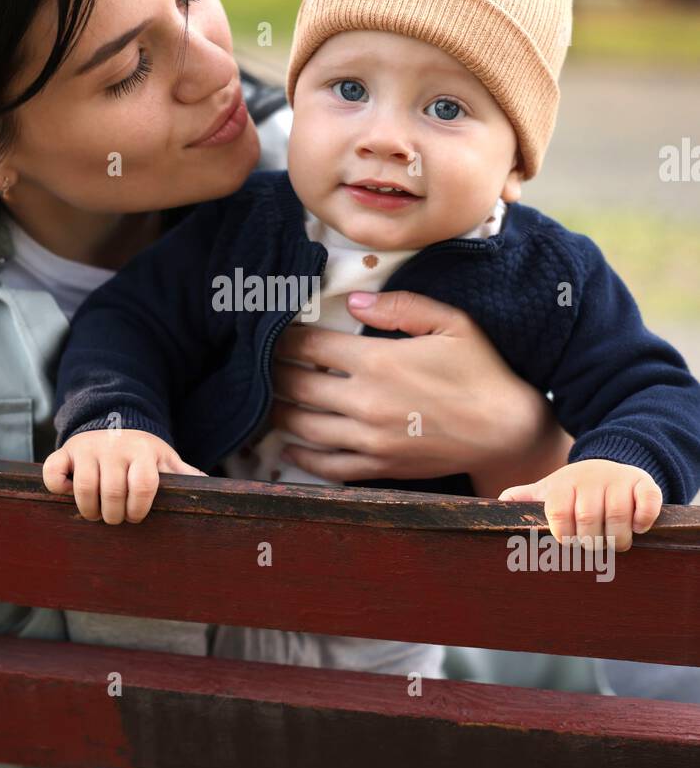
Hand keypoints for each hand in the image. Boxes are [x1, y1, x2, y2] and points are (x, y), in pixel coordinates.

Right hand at [42, 429, 203, 524]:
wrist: (113, 421)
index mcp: (142, 452)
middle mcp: (114, 448)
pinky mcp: (65, 452)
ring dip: (89, 509)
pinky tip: (68, 493)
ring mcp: (87, 449)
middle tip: (115, 518)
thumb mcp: (164, 458)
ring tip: (96, 513)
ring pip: (84, 487)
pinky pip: (54, 473)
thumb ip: (183, 473)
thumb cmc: (141, 450)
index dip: (139, 508)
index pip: (143, 485)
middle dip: (114, 515)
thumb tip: (209, 487)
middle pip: (112, 492)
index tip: (135, 516)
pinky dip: (58, 488)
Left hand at [268, 290, 569, 484]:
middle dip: (274, 373)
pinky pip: (326, 465)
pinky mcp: (378, 467)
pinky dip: (301, 457)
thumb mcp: (450, 323)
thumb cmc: (481, 371)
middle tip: (261, 365)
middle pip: (297, 386)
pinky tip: (289, 447)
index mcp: (379, 361)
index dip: (286, 338)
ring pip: (304, 427)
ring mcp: (369, 439)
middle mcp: (365, 402)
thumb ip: (399, 307)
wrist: (506, 432)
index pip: (311, 346)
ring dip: (279, 412)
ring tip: (267, 401)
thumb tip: (352, 301)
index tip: (274, 334)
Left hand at [499, 459, 662, 551]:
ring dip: (617, 538)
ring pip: (618, 515)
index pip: (559, 514)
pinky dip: (644, 519)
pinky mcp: (643, 483)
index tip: (571, 542)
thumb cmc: (573, 489)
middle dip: (592, 541)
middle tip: (595, 546)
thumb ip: (522, 499)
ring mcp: (619, 480)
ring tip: (615, 543)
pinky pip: (648, 502)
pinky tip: (638, 527)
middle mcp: (590, 479)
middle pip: (589, 519)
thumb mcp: (547, 491)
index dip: (565, 535)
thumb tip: (493, 507)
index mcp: (563, 485)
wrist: (607, 467)